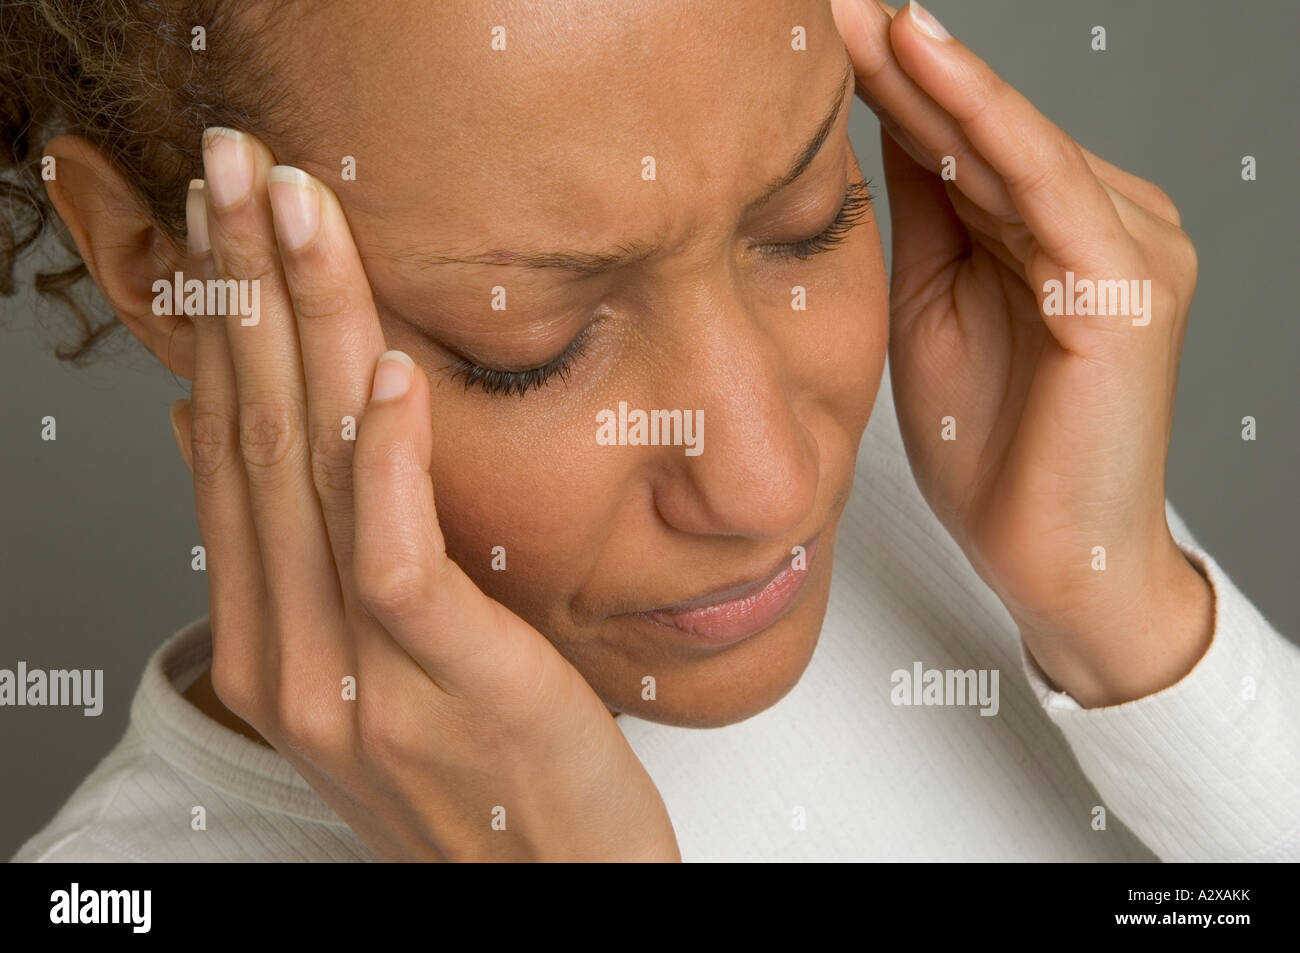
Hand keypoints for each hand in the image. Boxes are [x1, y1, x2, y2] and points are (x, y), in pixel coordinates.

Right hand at [170, 127, 678, 860]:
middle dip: (250, 291)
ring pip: (315, 476)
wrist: (545, 895)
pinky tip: (394, 370)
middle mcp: (292, 654)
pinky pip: (396, 559)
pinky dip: (390, 460)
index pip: (231, 456)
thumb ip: (309, 559)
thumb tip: (240, 440)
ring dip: (310, 330)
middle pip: (259, 440)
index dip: (225, 329)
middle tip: (242, 172)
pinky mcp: (445, 684)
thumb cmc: (478, 775)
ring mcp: (358, 676)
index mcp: (274, 641)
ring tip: (301, 217)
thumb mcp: (373, 664)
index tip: (227, 226)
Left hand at [831, 0, 1212, 705]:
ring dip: (928, 68)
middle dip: (897, 57)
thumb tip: (884, 125)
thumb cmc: (991, 451)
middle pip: (984, 126)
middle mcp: (1102, 223)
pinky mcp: (1127, 286)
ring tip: (852, 12)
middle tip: (818, 1)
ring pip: (1012, 138)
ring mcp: (1128, 248)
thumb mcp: (931, 309)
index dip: (887, 80)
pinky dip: (983, 120)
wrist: (1050, 562)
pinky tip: (922, 60)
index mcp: (1052, 234)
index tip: (811, 32)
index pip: (962, 139)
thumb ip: (925, 218)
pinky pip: (1046, 183)